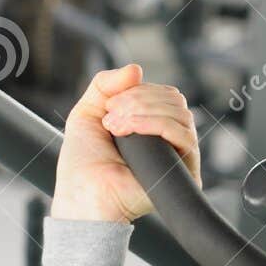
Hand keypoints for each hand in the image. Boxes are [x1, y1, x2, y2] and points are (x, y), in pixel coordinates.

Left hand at [51, 65, 200, 223]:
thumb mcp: (86, 114)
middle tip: (111, 119)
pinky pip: (184, 135)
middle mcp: (166, 139)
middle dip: (138, 100)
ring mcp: (176, 154)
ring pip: (180, 112)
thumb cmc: (81, 166)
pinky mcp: (183, 171)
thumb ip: (104, 85)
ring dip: (143, 111)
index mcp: (150, 126)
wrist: (82, 197)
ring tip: (115, 128)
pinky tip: (131, 132)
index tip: (108, 109)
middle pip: (174, 99)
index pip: (162, 93)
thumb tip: (136, 68)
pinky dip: (156, 125)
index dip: (136, 92)